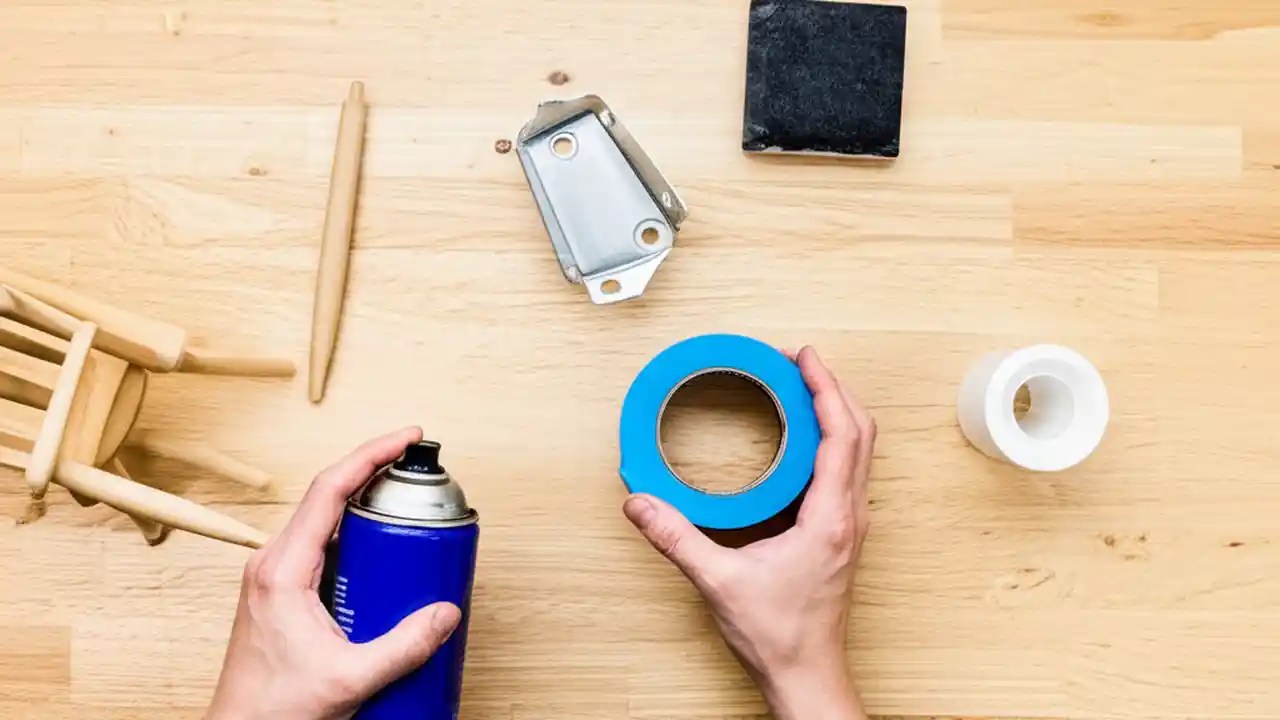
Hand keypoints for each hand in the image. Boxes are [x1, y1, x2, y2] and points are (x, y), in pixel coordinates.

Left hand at [206, 427, 461, 719]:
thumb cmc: (273, 710)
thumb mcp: (351, 678)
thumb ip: (405, 646)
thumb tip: (445, 613)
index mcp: (282, 569)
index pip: (329, 488)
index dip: (370, 454)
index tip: (405, 438)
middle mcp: (274, 564)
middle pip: (330, 498)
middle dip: (377, 479)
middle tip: (418, 478)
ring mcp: (276, 577)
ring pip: (327, 523)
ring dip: (368, 514)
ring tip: (409, 518)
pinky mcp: (283, 593)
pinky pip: (324, 549)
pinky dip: (357, 543)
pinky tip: (385, 562)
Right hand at [624, 346, 874, 719]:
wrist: (807, 675)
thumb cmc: (778, 636)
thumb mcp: (718, 582)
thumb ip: (676, 539)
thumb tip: (640, 504)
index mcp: (829, 519)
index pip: (841, 434)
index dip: (825, 388)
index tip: (803, 358)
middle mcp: (849, 516)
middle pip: (861, 431)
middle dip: (833, 388)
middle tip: (799, 361)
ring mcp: (850, 525)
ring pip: (860, 451)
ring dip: (838, 412)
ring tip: (805, 387)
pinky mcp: (842, 534)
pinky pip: (849, 471)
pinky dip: (834, 439)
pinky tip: (805, 438)